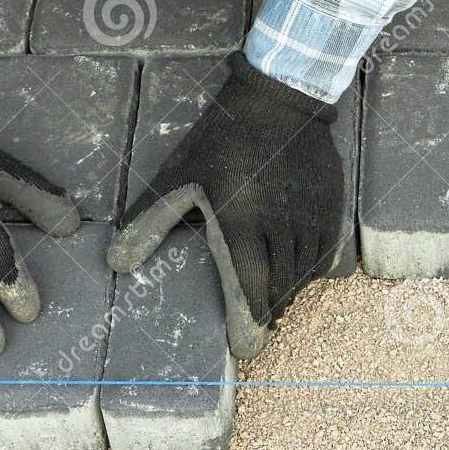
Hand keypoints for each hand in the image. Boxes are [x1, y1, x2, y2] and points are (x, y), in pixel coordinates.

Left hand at [106, 53, 343, 359]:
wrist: (279, 101)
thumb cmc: (223, 141)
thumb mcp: (180, 177)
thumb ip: (151, 221)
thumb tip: (116, 263)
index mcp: (242, 224)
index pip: (251, 288)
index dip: (249, 322)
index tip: (247, 348)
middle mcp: (281, 228)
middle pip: (280, 287)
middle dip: (269, 310)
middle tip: (258, 324)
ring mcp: (311, 218)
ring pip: (304, 273)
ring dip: (290, 292)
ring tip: (277, 301)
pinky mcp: (332, 208)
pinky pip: (326, 253)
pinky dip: (312, 270)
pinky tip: (299, 270)